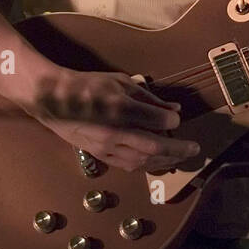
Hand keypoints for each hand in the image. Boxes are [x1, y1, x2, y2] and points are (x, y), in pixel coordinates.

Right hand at [20, 68, 199, 171]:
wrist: (53, 99)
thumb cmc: (88, 85)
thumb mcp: (120, 82)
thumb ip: (148, 97)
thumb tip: (174, 109)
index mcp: (119, 110)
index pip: (155, 121)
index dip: (171, 122)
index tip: (179, 120)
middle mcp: (114, 133)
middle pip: (153, 148)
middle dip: (178, 150)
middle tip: (195, 148)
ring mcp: (105, 148)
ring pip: (142, 161)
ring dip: (165, 161)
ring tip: (180, 157)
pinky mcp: (100, 155)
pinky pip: (129, 165)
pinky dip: (147, 165)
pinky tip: (157, 161)